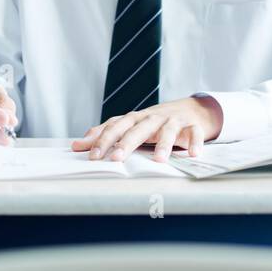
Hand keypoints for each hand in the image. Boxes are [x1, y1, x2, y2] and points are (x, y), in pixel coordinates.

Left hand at [71, 96, 222, 161]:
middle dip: (127, 142)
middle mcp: (152, 117)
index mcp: (135, 118)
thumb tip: (76, 146)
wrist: (189, 110)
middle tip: (117, 158)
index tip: (92, 156)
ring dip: (163, 144)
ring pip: (167, 130)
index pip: (116, 127)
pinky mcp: (192, 126)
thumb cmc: (154, 122)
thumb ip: (104, 135)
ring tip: (159, 160)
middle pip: (138, 128)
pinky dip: (195, 142)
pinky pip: (194, 133)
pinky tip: (193, 154)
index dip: (103, 140)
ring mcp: (173, 120)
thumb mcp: (129, 126)